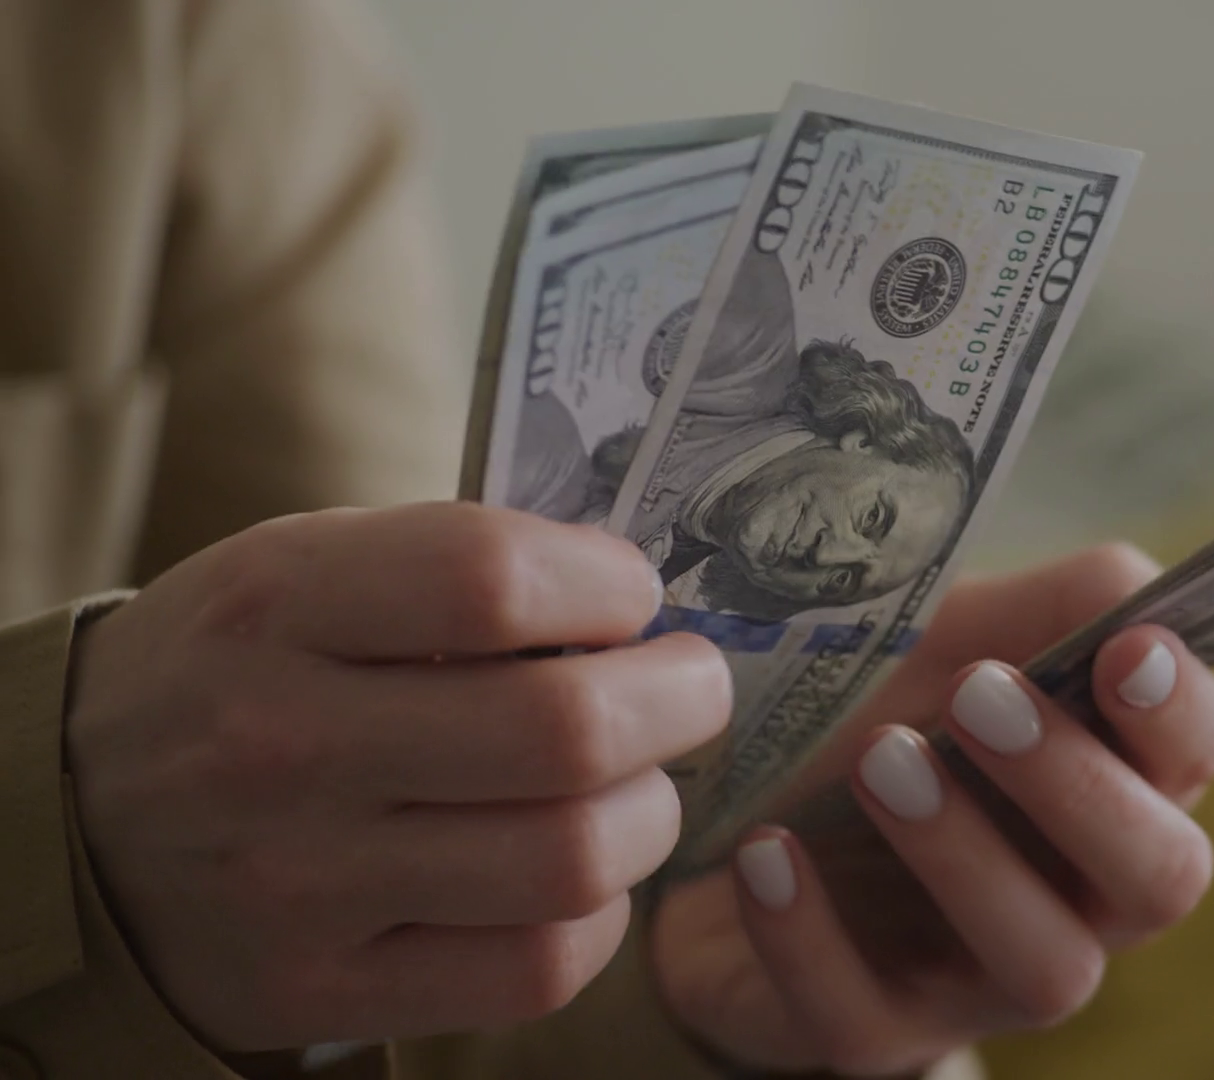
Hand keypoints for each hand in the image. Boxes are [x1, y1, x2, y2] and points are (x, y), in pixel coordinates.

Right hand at [64, 503, 728, 1050]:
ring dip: (649, 812)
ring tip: (636, 783)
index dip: (606, 583)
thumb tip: (634, 605)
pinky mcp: (324, 991)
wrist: (72, 826)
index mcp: (275, 609)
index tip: (633, 595)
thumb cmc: (232, 672)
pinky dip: (597, 917)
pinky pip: (536, 967)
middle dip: (679, 698)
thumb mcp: (298, 569)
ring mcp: (301, 885)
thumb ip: (450, 568)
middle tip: (690, 686)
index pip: (491, 578)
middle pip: (564, 727)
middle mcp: (281, 746)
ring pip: (572, 858)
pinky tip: (579, 875)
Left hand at [651, 544, 1213, 1074]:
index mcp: (1114, 779)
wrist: (734, 818)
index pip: (1195, 755)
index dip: (1179, 709)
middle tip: (976, 694)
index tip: (1125, 648)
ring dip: (967, 857)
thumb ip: (1050, 604)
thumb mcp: (956, 632)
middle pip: (1159, 876)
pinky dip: (813, 936)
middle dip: (1079, 784)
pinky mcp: (880, 1031)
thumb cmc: (882, 710)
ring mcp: (986, 976)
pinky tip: (767, 852)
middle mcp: (1082, 894)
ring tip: (878, 760)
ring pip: (1046, 963)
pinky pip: (867, 1015)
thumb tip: (1129, 591)